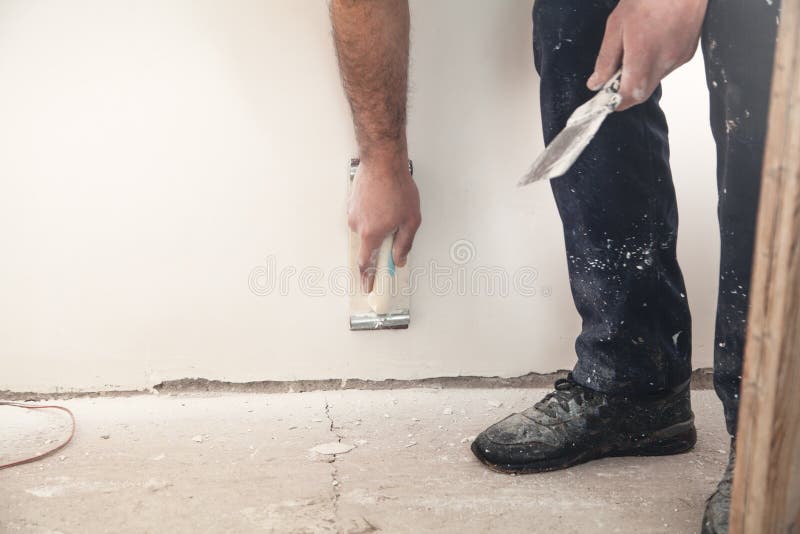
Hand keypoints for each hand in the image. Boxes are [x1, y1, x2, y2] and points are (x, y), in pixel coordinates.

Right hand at [348, 153, 420, 291]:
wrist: (382, 161)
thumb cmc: (397, 186)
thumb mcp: (411, 220)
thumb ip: (404, 244)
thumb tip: (399, 259)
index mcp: (371, 233)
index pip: (366, 263)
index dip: (368, 277)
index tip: (368, 287)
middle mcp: (357, 225)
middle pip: (369, 244)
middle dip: (381, 241)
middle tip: (395, 228)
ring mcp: (352, 212)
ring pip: (366, 227)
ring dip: (378, 224)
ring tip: (392, 208)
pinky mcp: (351, 202)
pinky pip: (363, 215)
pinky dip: (372, 213)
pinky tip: (384, 201)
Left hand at [587, 0, 707, 110]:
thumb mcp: (616, 25)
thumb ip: (606, 59)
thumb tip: (596, 83)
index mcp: (644, 56)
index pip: (629, 96)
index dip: (615, 102)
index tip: (604, 98)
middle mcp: (664, 62)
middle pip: (642, 92)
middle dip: (626, 90)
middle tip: (614, 75)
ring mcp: (679, 58)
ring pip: (654, 80)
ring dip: (641, 75)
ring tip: (635, 49)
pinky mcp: (688, 53)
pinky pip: (667, 68)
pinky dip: (654, 64)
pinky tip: (651, 43)